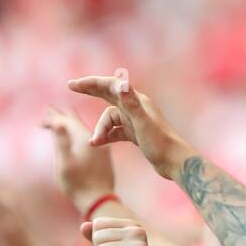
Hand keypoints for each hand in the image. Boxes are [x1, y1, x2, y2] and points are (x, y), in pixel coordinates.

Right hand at [42, 106, 115, 212]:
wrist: (99, 200)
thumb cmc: (78, 184)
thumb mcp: (65, 164)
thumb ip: (61, 142)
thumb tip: (57, 123)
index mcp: (84, 138)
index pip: (66, 121)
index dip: (52, 119)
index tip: (40, 124)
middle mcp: (94, 139)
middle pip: (75, 122)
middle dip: (61, 117)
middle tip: (49, 110)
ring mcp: (99, 147)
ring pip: (81, 130)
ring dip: (69, 127)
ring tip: (60, 123)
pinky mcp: (102, 156)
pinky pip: (87, 139)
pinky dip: (76, 136)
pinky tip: (73, 140)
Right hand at [66, 71, 193, 180]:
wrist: (174, 162)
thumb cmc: (161, 144)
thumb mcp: (143, 124)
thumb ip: (131, 104)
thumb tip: (120, 84)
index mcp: (137, 101)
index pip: (110, 86)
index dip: (91, 83)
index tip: (73, 84)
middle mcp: (135, 107)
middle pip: (108, 94)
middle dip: (91, 90)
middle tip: (72, 86)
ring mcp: (135, 120)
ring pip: (110, 118)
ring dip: (100, 128)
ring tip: (94, 142)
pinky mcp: (135, 133)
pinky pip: (115, 131)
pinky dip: (106, 136)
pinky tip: (97, 144)